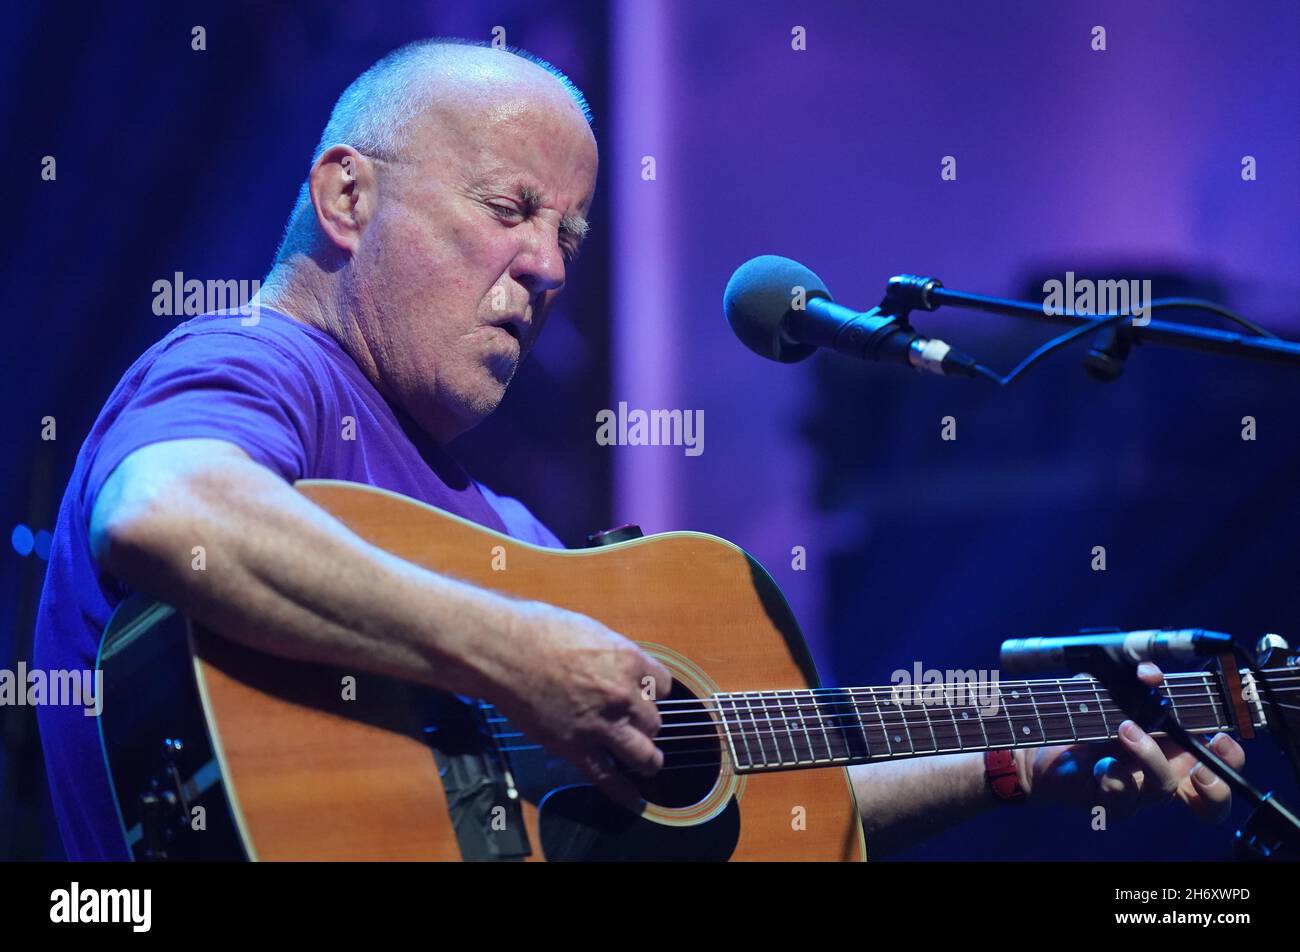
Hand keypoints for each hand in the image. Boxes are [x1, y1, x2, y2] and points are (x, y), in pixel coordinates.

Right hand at [482, 600, 671, 808]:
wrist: (501, 651)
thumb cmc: (538, 631)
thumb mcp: (589, 631)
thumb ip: (611, 655)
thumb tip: (619, 667)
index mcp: (627, 660)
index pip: (663, 684)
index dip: (653, 690)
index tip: (644, 693)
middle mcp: (622, 695)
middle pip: (655, 720)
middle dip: (645, 722)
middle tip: (632, 722)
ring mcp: (600, 724)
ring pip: (644, 753)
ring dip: (647, 758)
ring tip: (647, 762)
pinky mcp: (575, 747)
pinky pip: (608, 777)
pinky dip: (624, 793)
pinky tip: (635, 800)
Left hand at [1016, 662, 1244, 822]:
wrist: (1039, 743)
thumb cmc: (1084, 715)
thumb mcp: (1111, 688)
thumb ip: (1136, 678)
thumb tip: (1151, 674)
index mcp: (1175, 747)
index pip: (1219, 760)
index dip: (1229, 756)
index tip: (1218, 737)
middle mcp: (1164, 773)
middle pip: (1212, 795)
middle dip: (1214, 781)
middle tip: (1200, 762)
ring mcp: (1139, 792)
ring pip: (1163, 788)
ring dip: (1149, 755)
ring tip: (1125, 728)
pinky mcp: (1110, 801)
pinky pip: (1123, 798)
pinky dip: (1115, 777)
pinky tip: (1100, 763)